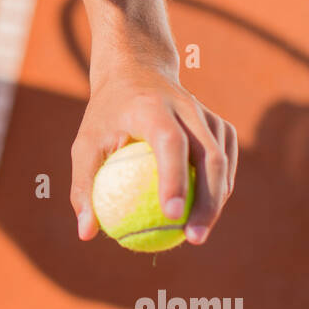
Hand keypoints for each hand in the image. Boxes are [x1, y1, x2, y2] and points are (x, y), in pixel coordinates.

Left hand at [70, 60, 237, 245]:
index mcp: (153, 107)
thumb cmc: (106, 114)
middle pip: (209, 156)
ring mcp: (207, 115)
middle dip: (207, 200)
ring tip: (197, 235)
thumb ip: (83, 185)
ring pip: (223, 161)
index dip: (174, 178)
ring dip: (216, 200)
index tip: (170, 216)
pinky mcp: (219, 124)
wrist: (137, 70)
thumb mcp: (84, 143)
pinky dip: (219, 190)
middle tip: (191, 238)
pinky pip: (225, 162)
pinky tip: (203, 216)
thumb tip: (85, 234)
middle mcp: (187, 107)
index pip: (171, 142)